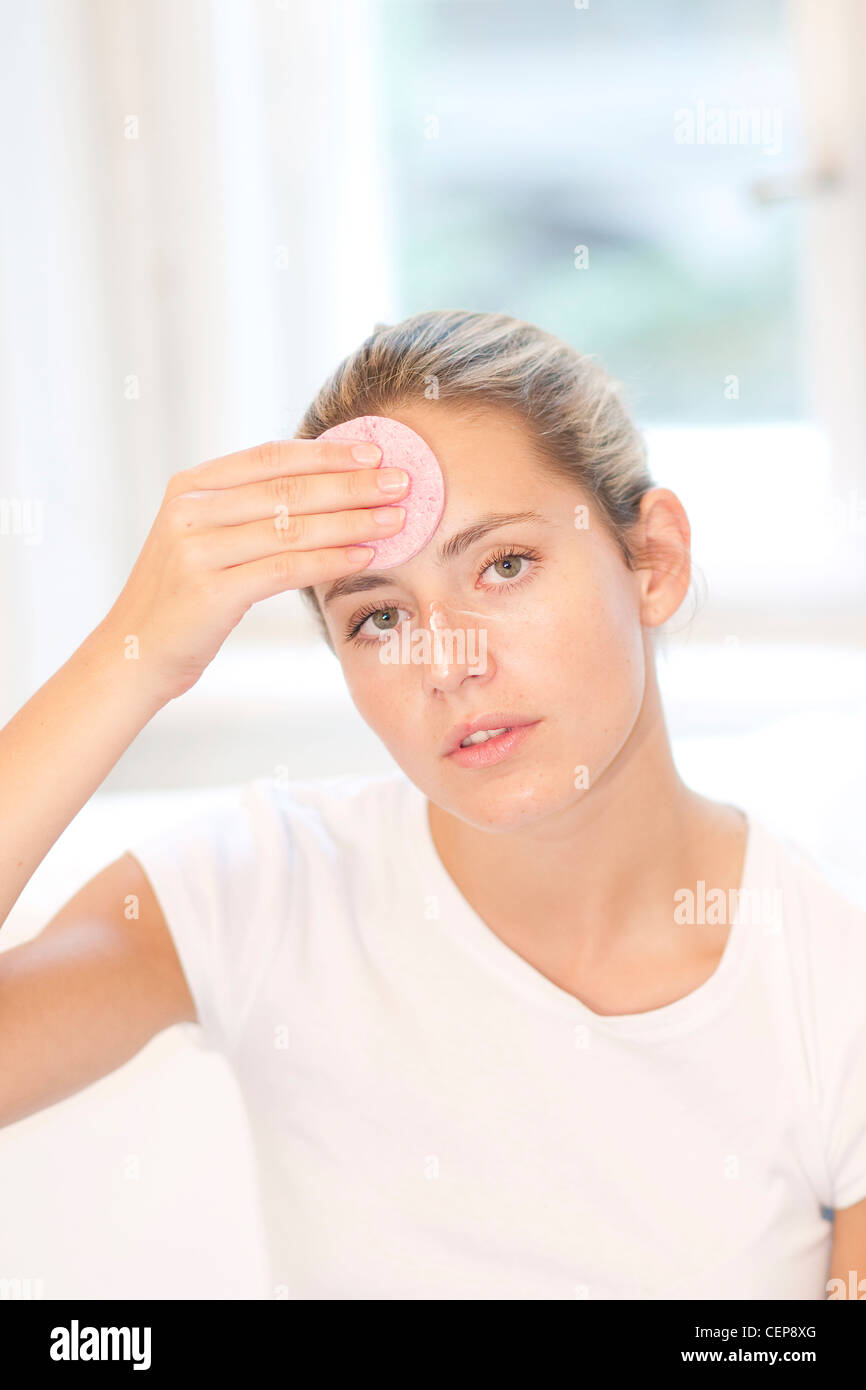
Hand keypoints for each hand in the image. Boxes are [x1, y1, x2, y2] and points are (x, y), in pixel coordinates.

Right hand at [97, 438, 406, 700]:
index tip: (374, 453)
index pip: (270, 458)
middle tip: (402, 483)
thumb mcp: (206, 540)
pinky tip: (364, 556)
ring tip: (396, 519)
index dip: (326, 454)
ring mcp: (196, 550)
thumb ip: (249, 511)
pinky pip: (285, 569)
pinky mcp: (209, 592)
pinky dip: (330, 560)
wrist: (137, 653)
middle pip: (287, 489)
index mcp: (191, 487)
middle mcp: (190, 511)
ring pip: (291, 527)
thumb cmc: (185, 597)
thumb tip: (329, 488)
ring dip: (351, 521)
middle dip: (351, 485)